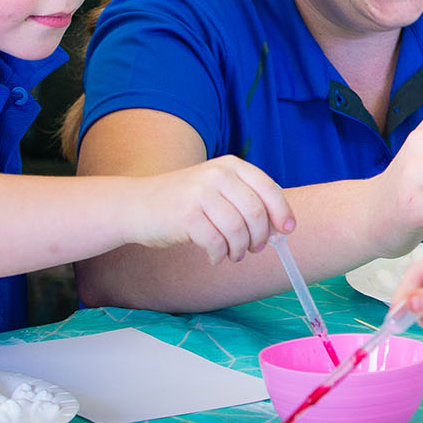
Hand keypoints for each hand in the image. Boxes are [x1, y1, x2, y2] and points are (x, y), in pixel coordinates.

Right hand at [134, 155, 293, 262]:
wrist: (135, 205)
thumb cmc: (182, 201)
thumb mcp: (216, 189)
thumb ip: (245, 200)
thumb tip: (281, 229)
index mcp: (229, 165)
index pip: (268, 188)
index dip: (282, 212)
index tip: (287, 231)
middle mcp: (216, 175)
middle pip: (256, 212)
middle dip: (260, 237)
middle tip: (254, 249)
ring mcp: (200, 194)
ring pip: (238, 230)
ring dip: (239, 250)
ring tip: (233, 254)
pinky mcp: (186, 216)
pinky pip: (216, 243)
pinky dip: (219, 255)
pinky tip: (213, 256)